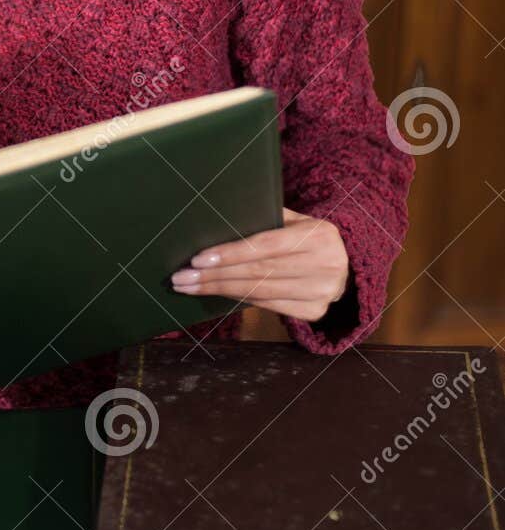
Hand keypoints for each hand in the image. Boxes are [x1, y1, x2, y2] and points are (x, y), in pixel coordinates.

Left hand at [170, 206, 350, 322]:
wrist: (347, 266)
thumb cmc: (308, 237)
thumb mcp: (296, 220)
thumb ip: (266, 218)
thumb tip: (218, 217)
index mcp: (319, 236)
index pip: (265, 246)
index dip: (230, 253)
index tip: (197, 259)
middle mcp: (324, 266)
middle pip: (258, 273)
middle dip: (214, 276)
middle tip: (181, 277)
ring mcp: (321, 293)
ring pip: (259, 292)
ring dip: (219, 290)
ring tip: (189, 287)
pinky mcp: (315, 312)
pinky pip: (267, 306)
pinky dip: (238, 299)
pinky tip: (216, 293)